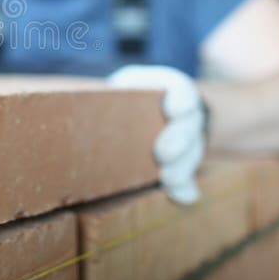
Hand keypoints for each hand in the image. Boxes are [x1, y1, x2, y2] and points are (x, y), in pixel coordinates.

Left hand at [108, 65, 206, 204]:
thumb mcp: (129, 83)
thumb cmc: (135, 94)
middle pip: (189, 128)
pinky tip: (181, 197)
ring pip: (190, 155)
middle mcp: (187, 118)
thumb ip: (119, 90)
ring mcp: (189, 143)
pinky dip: (183, 189)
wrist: (156, 108)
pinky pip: (188, 178)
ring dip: (180, 168)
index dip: (180, 101)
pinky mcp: (182, 165)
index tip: (173, 110)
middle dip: (178, 140)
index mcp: (173, 91)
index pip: (183, 93)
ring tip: (167, 177)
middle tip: (162, 152)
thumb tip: (87, 104)